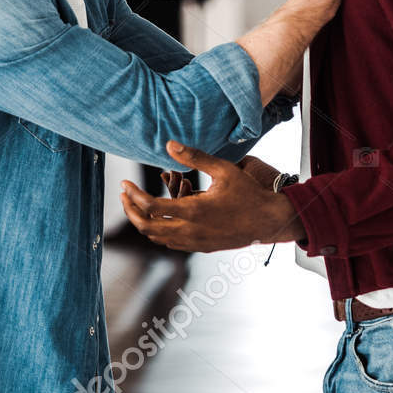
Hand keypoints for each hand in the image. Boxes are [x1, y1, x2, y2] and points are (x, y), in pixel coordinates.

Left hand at [122, 143, 300, 252]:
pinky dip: (159, 231)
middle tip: (125, 195)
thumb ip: (194, 157)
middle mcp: (190, 231)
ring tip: (138, 205)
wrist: (268, 221)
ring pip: (156, 238)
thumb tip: (169, 145)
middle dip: (130, 211)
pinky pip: (170, 243)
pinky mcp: (200, 248)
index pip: (150, 207)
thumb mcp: (223, 169)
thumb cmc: (248, 193)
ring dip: (143, 222)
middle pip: (147, 227)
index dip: (133, 195)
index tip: (126, 184)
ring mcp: (194, 243)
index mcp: (193, 211)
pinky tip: (160, 217)